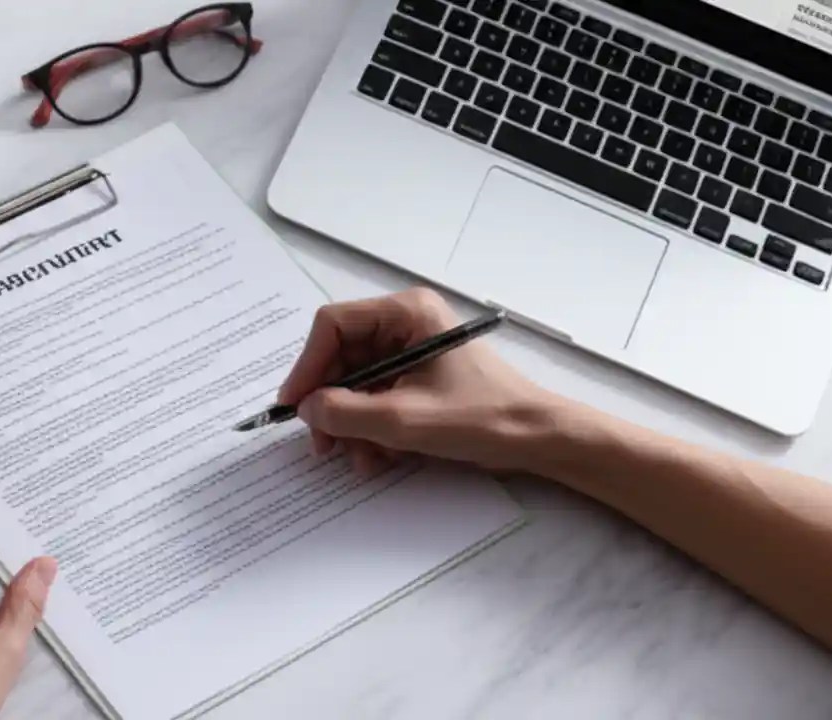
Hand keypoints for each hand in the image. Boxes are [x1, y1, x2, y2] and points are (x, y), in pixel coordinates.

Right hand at [278, 288, 556, 472]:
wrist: (537, 438)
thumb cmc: (479, 417)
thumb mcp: (403, 420)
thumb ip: (345, 413)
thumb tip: (306, 409)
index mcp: (405, 312)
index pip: (333, 326)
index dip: (307, 366)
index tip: (295, 406)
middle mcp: (405, 323)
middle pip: (343, 358)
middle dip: (331, 405)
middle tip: (322, 445)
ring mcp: (413, 351)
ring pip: (358, 384)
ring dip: (351, 424)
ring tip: (357, 459)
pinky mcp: (420, 378)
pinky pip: (378, 398)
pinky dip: (371, 428)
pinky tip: (377, 458)